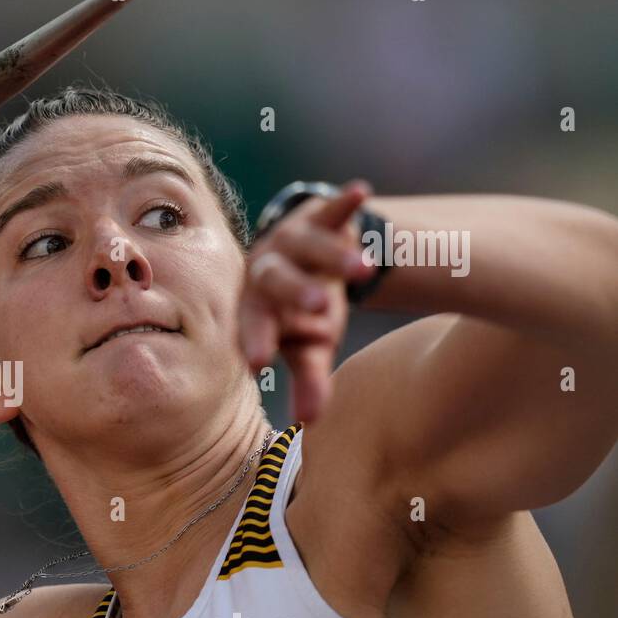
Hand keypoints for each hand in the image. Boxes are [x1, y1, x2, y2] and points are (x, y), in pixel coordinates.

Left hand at [238, 180, 376, 422]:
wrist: (309, 256)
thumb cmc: (304, 313)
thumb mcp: (310, 346)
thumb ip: (309, 381)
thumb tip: (308, 426)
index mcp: (256, 308)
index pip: (252, 326)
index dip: (254, 341)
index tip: (257, 363)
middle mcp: (265, 271)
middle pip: (274, 280)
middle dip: (296, 292)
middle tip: (323, 308)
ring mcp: (291, 241)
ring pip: (307, 247)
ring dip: (334, 255)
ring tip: (364, 270)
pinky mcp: (318, 217)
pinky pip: (330, 208)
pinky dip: (344, 201)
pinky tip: (361, 190)